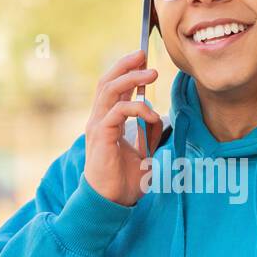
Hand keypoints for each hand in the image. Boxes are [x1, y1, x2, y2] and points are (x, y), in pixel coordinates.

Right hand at [82, 49, 161, 206]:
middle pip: (106, 81)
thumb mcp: (142, 153)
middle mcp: (98, 120)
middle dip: (125, 64)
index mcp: (106, 121)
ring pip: (109, 90)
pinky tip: (151, 114)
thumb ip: (147, 133)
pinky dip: (137, 108)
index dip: (125, 70)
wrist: (111, 203)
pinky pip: (118, 112)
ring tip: (151, 73)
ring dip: (131, 78)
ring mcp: (98, 127)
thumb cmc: (123, 181)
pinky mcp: (102, 137)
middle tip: (143, 53)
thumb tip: (158, 116)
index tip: (142, 58)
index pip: (112, 87)